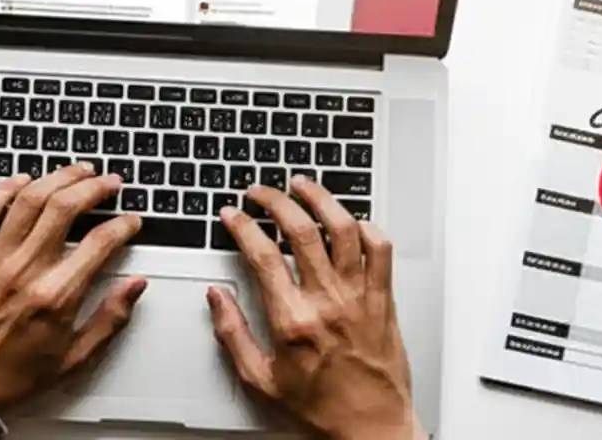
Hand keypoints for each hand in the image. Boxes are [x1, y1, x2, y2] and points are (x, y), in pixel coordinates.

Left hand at [0, 165, 143, 438]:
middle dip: (93, 187)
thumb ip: (110, 319)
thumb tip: (134, 287)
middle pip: (65, 207)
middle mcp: (26, 270)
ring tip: (77, 171)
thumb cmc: (13, 376)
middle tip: (109, 182)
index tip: (131, 221)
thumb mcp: (75, 359)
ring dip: (57, 178)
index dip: (122, 225)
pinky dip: (5, 189)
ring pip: (29, 199)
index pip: (100, 243)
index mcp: (56, 297)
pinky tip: (23, 180)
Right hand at [207, 176, 416, 439]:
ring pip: (343, 230)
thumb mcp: (260, 380)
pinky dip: (368, 228)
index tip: (231, 215)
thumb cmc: (320, 410)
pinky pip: (381, 251)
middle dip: (275, 201)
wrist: (371, 430)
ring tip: (303, 186)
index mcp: (293, 321)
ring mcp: (360, 297)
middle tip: (260, 192)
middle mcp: (328, 302)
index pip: (262, 254)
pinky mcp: (384, 300)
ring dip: (321, 200)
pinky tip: (351, 221)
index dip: (242, 226)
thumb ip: (232, 334)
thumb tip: (217, 297)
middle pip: (300, 230)